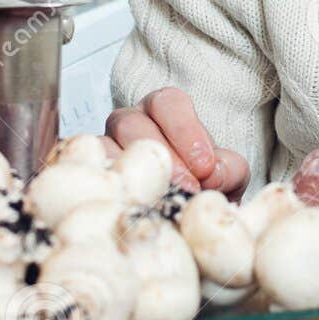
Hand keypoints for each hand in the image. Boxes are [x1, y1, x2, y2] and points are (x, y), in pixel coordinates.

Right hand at [103, 87, 248, 195]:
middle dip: (163, 157)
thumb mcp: (226, 176)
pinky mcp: (91, 174)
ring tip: (162, 200)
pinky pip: (90, 173)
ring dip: (135, 175)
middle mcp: (131, 123)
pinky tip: (132, 207)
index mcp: (164, 111)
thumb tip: (212, 173)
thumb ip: (228, 170)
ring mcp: (105, 146)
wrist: (185, 216)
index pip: (169, 103)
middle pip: (132, 124)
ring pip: (104, 146)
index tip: (205, 165)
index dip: (185, 130)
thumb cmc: (203, 184)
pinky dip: (109, 189)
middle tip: (187, 188)